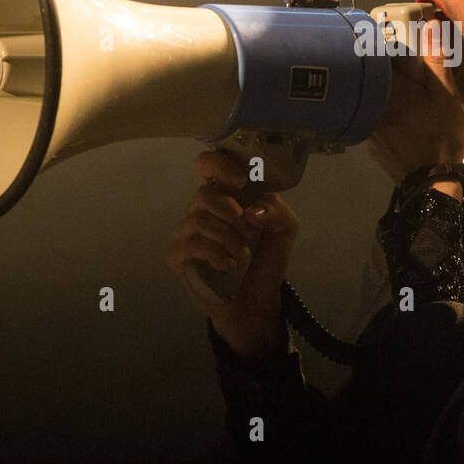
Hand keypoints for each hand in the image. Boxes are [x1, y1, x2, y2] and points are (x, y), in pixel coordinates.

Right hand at [166, 149, 298, 365]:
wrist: (257, 299)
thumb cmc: (266, 258)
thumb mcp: (285, 228)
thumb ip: (277, 210)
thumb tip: (253, 210)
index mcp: (225, 194)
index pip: (207, 164)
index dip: (219, 165)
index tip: (240, 181)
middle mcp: (201, 208)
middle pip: (204, 194)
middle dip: (232, 213)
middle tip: (248, 231)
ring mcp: (186, 231)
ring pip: (199, 220)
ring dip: (229, 239)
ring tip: (242, 254)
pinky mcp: (178, 256)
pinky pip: (189, 245)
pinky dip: (214, 254)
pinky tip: (227, 265)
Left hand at [367, 18, 463, 183]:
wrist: (431, 183)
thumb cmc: (442, 138)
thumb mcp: (448, 97)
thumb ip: (437, 61)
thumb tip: (431, 28)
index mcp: (389, 89)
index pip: (374, 56)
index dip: (381, 44)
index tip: (390, 40)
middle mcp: (373, 105)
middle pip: (372, 78)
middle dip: (385, 71)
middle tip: (404, 73)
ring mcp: (369, 126)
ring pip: (372, 100)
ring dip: (383, 94)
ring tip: (405, 98)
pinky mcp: (371, 143)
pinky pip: (374, 120)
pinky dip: (384, 116)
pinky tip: (402, 122)